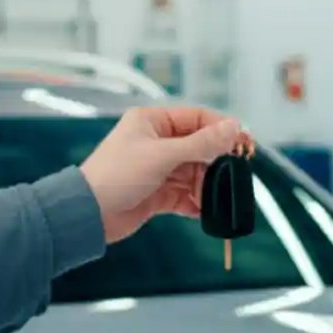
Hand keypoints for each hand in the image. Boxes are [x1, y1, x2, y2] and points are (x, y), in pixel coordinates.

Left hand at [79, 106, 253, 243]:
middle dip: (216, 161)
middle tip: (236, 173)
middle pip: (199, 147)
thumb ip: (201, 143)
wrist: (88, 214)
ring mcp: (157, 169)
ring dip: (207, 185)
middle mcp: (156, 142)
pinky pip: (185, 195)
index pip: (196, 118)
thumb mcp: (163, 155)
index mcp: (152, 122)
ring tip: (218, 196)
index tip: (243, 142)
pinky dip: (196, 202)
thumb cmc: (117, 175)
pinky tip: (205, 210)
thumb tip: (233, 127)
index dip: (221, 129)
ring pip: (194, 173)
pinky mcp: (157, 194)